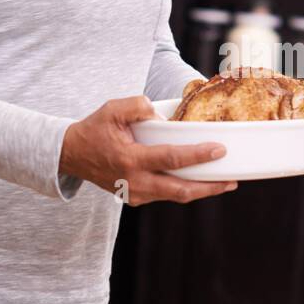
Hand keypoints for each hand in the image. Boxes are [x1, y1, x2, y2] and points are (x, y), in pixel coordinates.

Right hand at [60, 96, 236, 205]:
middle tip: (232, 180)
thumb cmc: (95, 129)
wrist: (72, 155)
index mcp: (129, 159)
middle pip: (180, 190)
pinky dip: (184, 190)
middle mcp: (134, 181)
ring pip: (175, 196)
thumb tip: (162, 115)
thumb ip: (138, 105)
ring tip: (224, 182)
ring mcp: (135, 194)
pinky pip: (165, 195)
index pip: (171, 159)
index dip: (198, 155)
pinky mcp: (135, 198)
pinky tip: (200, 182)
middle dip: (209, 187)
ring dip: (201, 191)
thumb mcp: (112, 109)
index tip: (219, 150)